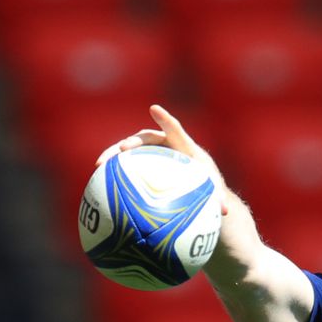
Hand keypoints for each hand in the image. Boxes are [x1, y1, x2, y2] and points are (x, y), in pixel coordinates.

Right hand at [94, 105, 230, 214]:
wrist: (195, 184)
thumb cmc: (207, 186)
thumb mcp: (213, 192)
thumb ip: (219, 198)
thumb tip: (226, 211)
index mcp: (183, 147)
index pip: (174, 129)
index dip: (165, 119)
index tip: (154, 109)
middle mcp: (164, 145)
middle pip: (145, 139)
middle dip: (132, 142)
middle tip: (121, 149)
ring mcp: (150, 154)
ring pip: (129, 150)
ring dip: (113, 155)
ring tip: (99, 166)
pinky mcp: (140, 164)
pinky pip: (124, 166)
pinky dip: (111, 172)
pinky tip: (95, 183)